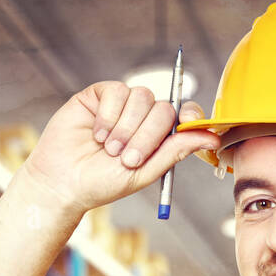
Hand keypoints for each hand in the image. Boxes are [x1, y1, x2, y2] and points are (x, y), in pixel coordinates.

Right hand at [21, 81, 219, 217]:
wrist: (62, 183)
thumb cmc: (101, 184)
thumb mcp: (143, 173)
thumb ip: (175, 152)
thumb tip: (212, 137)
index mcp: (158, 137)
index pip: (183, 115)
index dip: (191, 116)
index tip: (190, 124)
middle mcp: (142, 118)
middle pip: (164, 108)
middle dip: (148, 136)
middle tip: (126, 159)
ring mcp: (121, 105)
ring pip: (141, 98)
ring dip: (126, 128)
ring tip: (108, 150)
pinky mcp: (99, 96)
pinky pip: (116, 92)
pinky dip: (109, 115)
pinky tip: (96, 134)